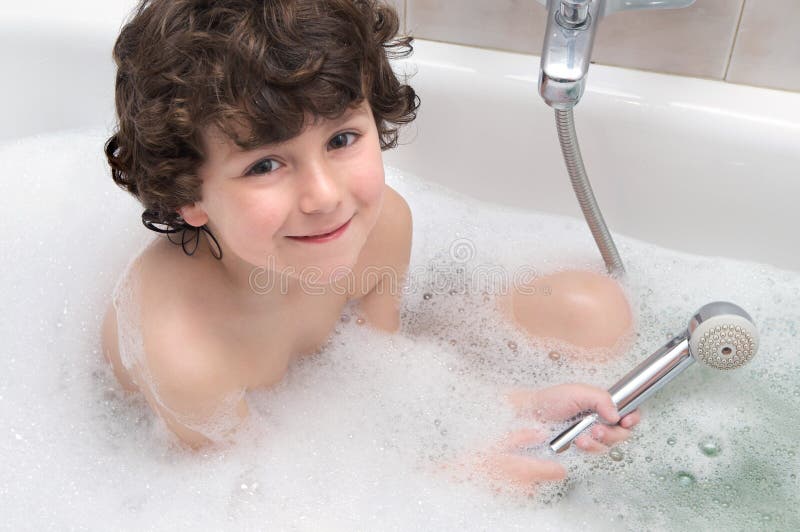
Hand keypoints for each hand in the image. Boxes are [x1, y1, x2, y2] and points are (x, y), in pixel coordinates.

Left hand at [505, 383, 640, 452]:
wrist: (530, 415)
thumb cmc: (550, 401)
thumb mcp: (577, 392)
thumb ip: (601, 398)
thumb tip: (617, 412)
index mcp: (601, 405)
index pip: (627, 412)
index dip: (632, 417)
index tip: (627, 420)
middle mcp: (599, 421)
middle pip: (622, 433)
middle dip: (613, 433)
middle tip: (599, 428)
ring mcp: (591, 436)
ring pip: (609, 446)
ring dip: (599, 442)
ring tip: (584, 435)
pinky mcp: (581, 449)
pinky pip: (594, 455)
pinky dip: (588, 449)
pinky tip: (578, 443)